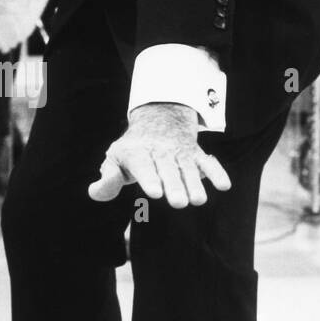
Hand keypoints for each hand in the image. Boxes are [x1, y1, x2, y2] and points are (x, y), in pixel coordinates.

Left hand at [88, 103, 231, 208]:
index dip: (149, 178)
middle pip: (167, 169)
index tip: (155, 192)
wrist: (159, 117)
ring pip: (188, 168)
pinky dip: (216, 172)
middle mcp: (160, 151)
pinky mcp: (196, 154)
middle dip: (173, 185)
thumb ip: (107, 179)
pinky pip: (208, 162)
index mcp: (137, 153)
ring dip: (195, 183)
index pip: (143, 166)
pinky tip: (224, 185)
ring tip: (198, 201)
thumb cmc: (132, 150)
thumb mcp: (114, 159)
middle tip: (178, 203)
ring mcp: (180, 152)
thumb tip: (95, 192)